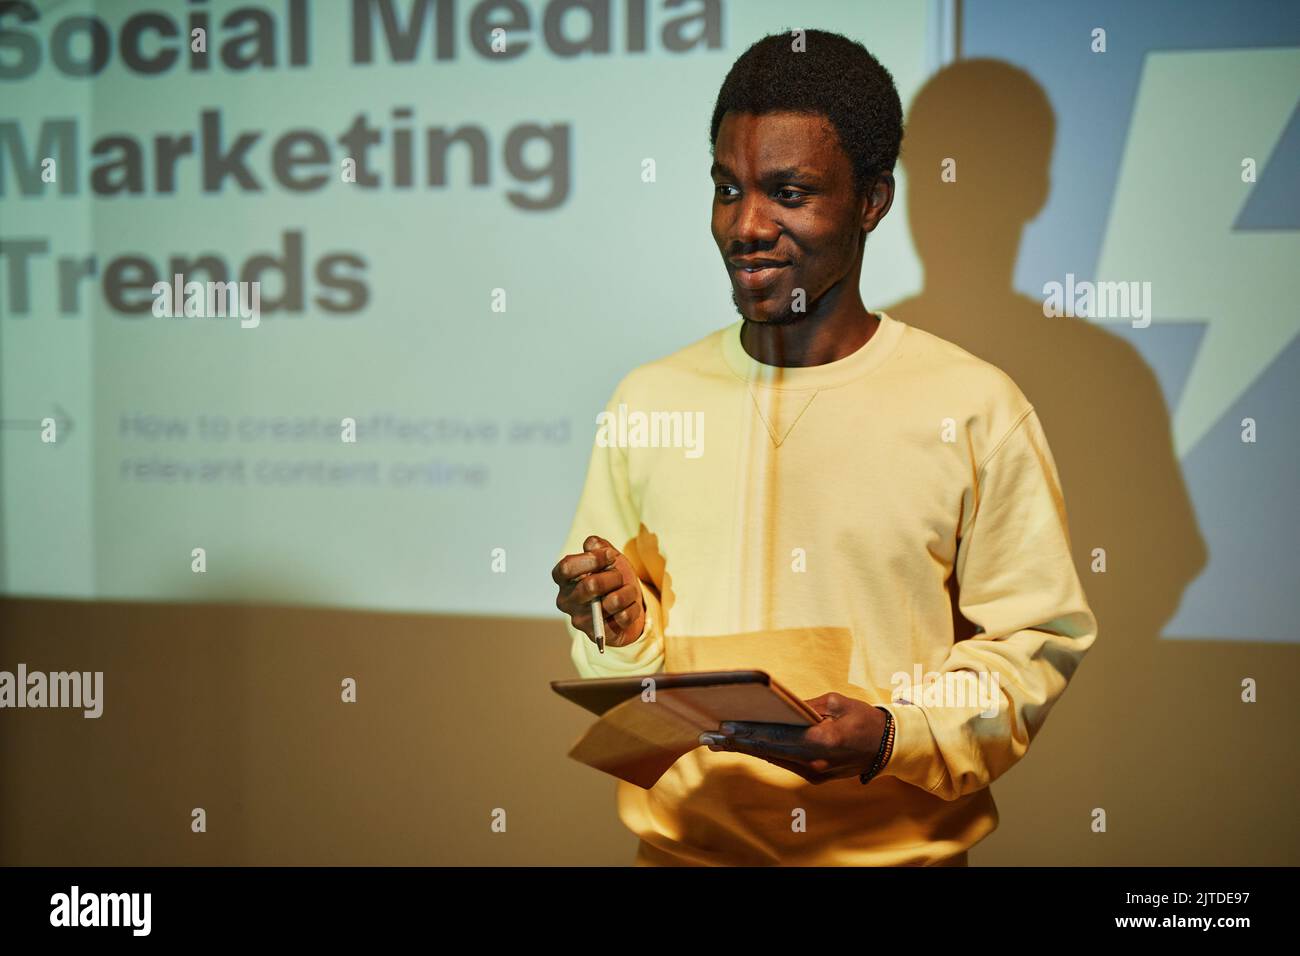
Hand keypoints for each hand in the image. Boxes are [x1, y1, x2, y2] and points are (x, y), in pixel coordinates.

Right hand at [552, 535, 646, 647]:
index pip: (567, 568)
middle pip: (590, 585)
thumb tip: (591, 544)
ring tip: (628, 592)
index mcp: (564, 580)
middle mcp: (567, 601)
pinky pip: (624, 616)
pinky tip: (630, 607)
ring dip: (628, 591)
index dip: (592, 559)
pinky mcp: (599, 634)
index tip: (611, 555)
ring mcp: (581, 620)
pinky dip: (634, 607)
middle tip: (620, 576)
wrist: (626, 606)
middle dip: (614, 577)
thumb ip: (597, 545)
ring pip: (613, 601)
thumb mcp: (606, 558)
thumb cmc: (612, 579)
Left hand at [699, 692, 887, 783]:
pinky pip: (785, 762)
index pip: (778, 736)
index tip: (728, 727)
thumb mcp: (835, 702)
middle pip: (770, 751)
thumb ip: (805, 706)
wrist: (886, 747)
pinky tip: (746, 746)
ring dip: (747, 749)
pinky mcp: (814, 776)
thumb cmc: (862, 718)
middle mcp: (815, 762)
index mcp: (822, 741)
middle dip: (739, 742)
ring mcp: (814, 772)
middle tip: (712, 737)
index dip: (751, 732)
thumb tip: (778, 706)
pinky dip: (765, 753)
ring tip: (720, 741)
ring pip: (774, 758)